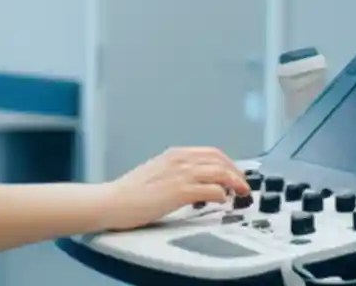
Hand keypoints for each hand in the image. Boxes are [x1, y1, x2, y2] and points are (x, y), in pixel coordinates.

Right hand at [98, 147, 249, 230]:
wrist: (112, 201)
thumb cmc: (130, 193)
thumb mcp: (157, 173)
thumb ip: (176, 173)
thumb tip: (195, 182)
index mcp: (174, 155)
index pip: (212, 153)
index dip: (229, 164)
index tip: (236, 176)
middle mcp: (179, 160)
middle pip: (220, 160)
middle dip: (237, 173)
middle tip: (243, 187)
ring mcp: (180, 175)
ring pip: (220, 172)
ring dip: (234, 184)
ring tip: (239, 195)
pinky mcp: (179, 192)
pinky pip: (211, 190)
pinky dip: (222, 195)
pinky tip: (222, 201)